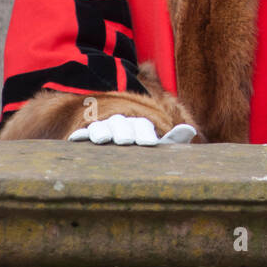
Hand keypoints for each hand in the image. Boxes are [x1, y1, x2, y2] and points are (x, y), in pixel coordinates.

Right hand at [67, 114, 196, 145]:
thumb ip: (172, 139)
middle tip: (126, 140)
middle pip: (121, 123)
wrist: (116, 132)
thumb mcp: (157, 142)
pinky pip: (82, 133)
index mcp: (138, 124)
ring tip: (102, 139)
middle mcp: (120, 123)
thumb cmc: (141, 144)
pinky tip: (76, 139)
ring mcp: (102, 127)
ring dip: (102, 131)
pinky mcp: (86, 134)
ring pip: (102, 126)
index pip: (142, 124)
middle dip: (124, 130)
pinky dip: (79, 135)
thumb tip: (190, 130)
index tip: (149, 142)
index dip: (145, 132)